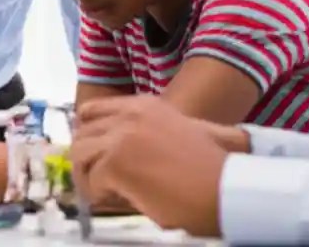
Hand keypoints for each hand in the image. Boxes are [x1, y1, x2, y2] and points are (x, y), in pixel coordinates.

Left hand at [70, 95, 227, 237]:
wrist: (228, 191)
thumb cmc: (216, 170)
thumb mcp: (189, 133)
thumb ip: (160, 130)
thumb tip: (137, 146)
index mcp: (145, 106)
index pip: (92, 111)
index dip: (89, 135)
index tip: (94, 154)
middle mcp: (130, 115)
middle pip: (82, 133)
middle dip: (87, 159)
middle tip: (99, 180)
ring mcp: (121, 137)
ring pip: (79, 154)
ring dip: (88, 177)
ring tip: (106, 193)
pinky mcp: (116, 163)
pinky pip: (91, 182)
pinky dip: (100, 196)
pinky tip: (120, 201)